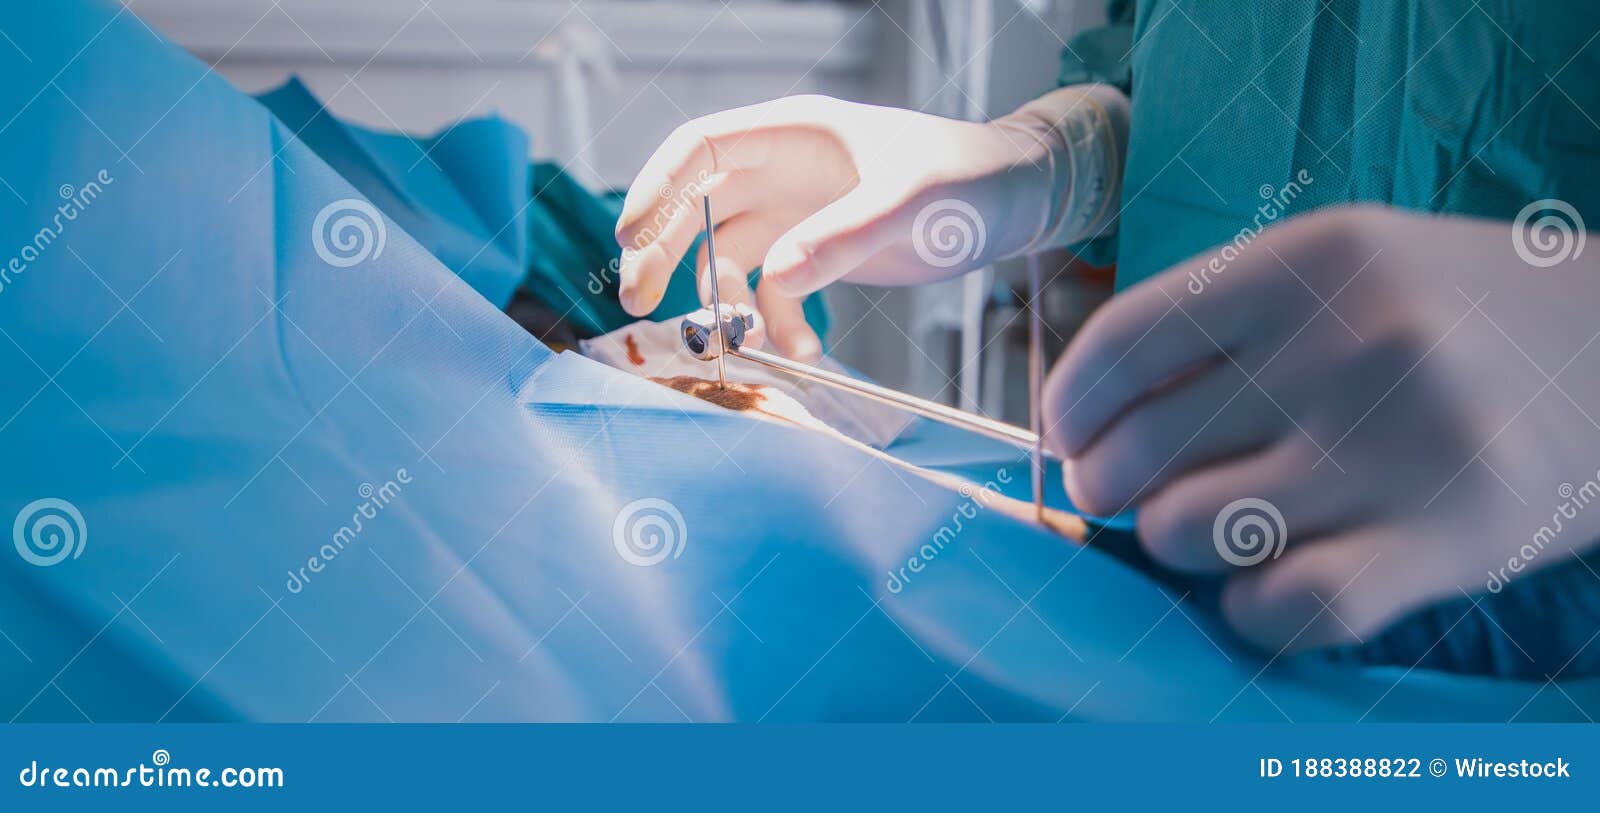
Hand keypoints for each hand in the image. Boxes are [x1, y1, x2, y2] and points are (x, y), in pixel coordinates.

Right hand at [614, 92, 1100, 360]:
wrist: (1015, 201)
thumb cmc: (967, 177)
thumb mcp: (908, 202)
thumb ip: (842, 237)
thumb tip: (778, 277)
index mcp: (793, 131)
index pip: (700, 147)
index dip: (657, 187)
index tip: (628, 235)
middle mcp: (781, 169)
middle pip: (694, 205)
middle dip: (663, 251)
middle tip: (640, 302)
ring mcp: (795, 213)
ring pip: (726, 255)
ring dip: (727, 303)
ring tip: (752, 342)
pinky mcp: (815, 253)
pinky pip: (771, 291)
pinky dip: (777, 323)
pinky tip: (806, 349)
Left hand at [1043, 204, 1599, 652]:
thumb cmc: (1464, 313)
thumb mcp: (1351, 265)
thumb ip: (1227, 318)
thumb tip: (1083, 409)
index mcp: (1311, 261)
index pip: (1124, 343)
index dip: (1070, 404)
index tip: (1067, 434)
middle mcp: (1349, 347)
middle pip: (1139, 449)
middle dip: (1111, 484)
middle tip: (1132, 490)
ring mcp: (1397, 448)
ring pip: (1188, 531)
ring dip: (1180, 542)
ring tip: (1222, 523)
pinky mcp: (1445, 543)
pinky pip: (1280, 608)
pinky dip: (1249, 611)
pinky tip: (1266, 585)